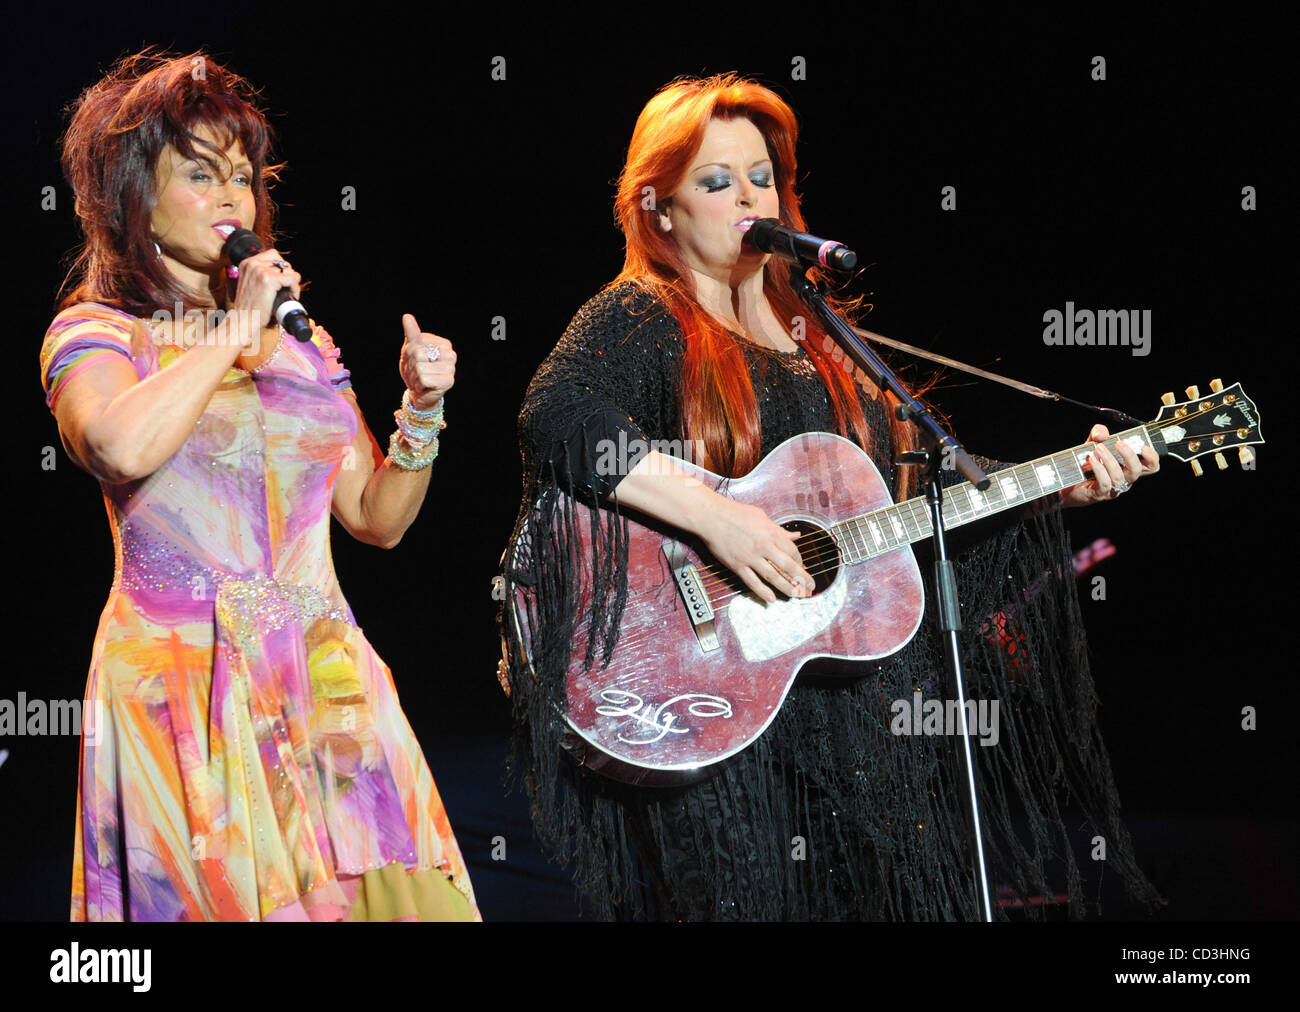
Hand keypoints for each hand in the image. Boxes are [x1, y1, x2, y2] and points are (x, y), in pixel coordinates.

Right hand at [229, 247, 301, 342]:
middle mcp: (252, 263)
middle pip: (283, 262)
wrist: (242, 321)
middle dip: (289, 275)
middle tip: (288, 289)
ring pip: (289, 270)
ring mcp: (260, 270)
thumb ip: (262, 276)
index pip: (273, 255)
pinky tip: (290, 296)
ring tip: (289, 294)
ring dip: (293, 283)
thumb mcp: (252, 285)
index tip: (283, 281)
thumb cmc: (249, 308)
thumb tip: (288, 273)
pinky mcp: (269, 280)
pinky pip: (292, 279)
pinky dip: (295, 289)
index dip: (282, 268)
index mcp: (247, 263)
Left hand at [398, 313, 454, 410]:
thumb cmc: (416, 369)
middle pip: (418, 353)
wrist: (419, 392)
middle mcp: (451, 354)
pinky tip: (423, 387)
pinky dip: (418, 385)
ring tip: (419, 380)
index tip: (414, 360)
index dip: (410, 351)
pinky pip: (424, 379)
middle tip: (416, 372)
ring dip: (414, 377)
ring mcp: (451, 368)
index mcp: (444, 344)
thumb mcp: (411, 349)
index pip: (419, 340)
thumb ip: (411, 333)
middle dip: (411, 365)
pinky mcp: (448, 381)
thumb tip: (407, 317)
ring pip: (420, 367)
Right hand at [697, 497, 813, 603]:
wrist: (712, 517)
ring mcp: (750, 558)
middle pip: (787, 566)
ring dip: (786, 587)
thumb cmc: (735, 513)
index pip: (792, 550)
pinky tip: (771, 599)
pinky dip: (762, 592)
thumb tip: (795, 535)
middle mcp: (763, 547)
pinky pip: (752, 582)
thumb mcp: (762, 517)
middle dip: (801, 578)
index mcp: (771, 533)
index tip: (802, 566)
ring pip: (772, 576)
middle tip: (810, 586)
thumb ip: (779, 529)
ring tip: (796, 595)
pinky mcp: (738, 566)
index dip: (800, 560)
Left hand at [1060, 424, 1159, 507]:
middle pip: (1137, 471)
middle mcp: (1125, 479)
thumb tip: (1102, 433)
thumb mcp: (1093, 444)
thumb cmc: (1086, 463)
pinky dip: (1099, 470)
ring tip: (1098, 448)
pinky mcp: (1099, 494)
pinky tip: (1092, 460)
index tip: (1143, 445)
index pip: (1150, 466)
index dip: (1152, 457)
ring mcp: (1113, 488)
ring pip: (1119, 476)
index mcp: (1129, 468)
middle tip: (1119, 443)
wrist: (1067, 481)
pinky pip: (1104, 483)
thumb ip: (1098, 434)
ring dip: (1109, 460)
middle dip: (1130, 456)